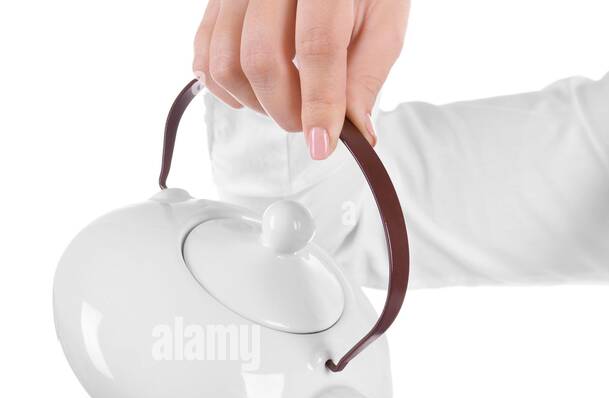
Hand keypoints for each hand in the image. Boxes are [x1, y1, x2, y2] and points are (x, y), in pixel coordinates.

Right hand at [193, 0, 410, 155]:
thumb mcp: (384, 21)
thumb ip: (368, 74)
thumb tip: (358, 130)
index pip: (316, 46)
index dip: (319, 103)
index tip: (323, 146)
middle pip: (261, 58)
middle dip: (286, 110)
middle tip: (312, 126)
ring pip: (226, 61)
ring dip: (257, 103)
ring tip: (289, 104)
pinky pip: (204, 53)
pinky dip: (227, 87)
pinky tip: (257, 92)